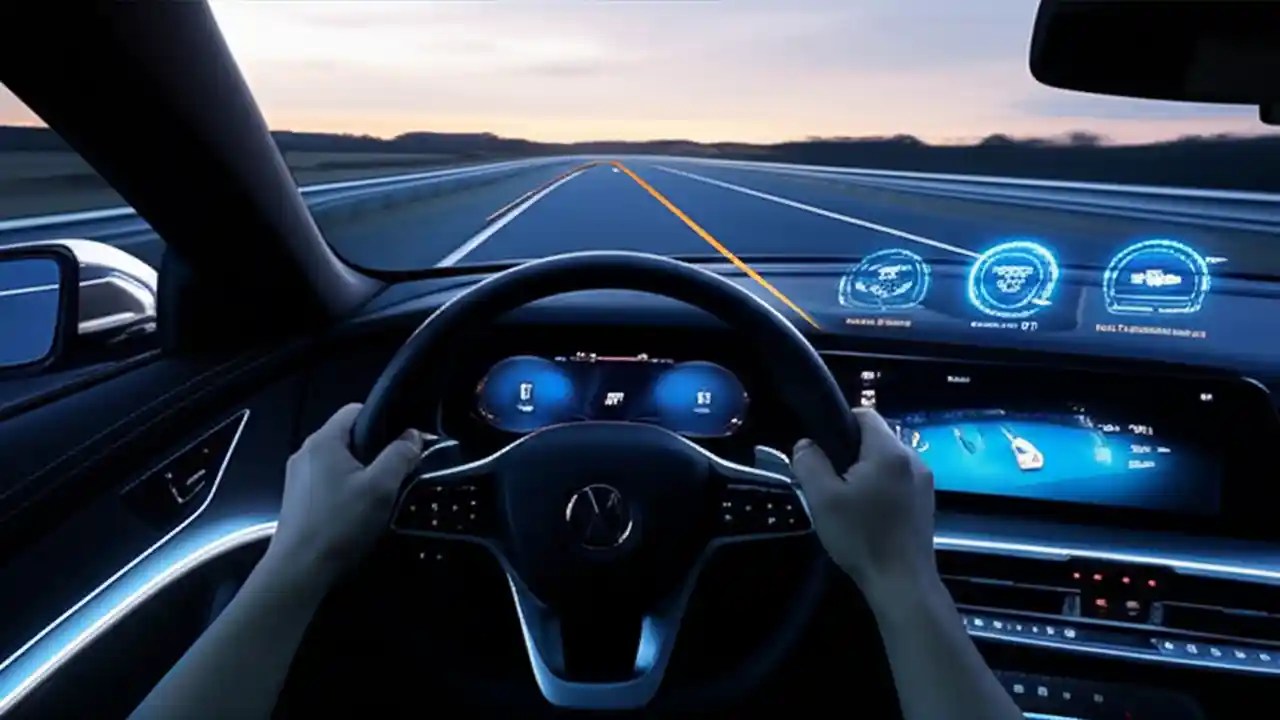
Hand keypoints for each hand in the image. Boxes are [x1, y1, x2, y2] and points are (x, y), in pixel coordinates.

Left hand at [270, 403, 423, 583]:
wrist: (299, 569)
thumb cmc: (341, 523)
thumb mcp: (380, 488)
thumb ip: (399, 455)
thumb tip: (413, 435)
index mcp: (324, 440)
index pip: (355, 410)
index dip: (383, 420)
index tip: (404, 443)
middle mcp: (306, 451)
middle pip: (347, 435)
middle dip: (374, 449)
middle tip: (398, 470)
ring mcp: (298, 476)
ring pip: (338, 459)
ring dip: (361, 470)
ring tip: (381, 492)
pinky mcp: (297, 497)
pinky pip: (327, 479)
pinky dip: (345, 486)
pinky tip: (357, 508)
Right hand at [792, 408, 937, 603]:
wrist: (901, 582)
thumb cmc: (861, 537)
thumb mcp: (823, 499)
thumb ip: (810, 463)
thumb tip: (806, 444)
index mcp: (889, 451)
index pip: (864, 414)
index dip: (839, 423)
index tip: (821, 448)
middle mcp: (913, 459)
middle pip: (876, 438)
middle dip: (850, 452)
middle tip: (828, 479)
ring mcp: (924, 481)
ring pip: (887, 461)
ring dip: (866, 471)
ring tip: (847, 500)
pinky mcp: (926, 502)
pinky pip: (898, 480)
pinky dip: (881, 487)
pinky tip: (868, 514)